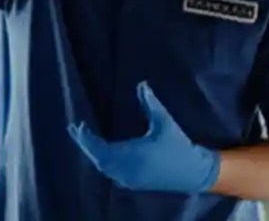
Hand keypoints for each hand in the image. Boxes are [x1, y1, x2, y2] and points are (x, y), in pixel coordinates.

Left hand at [67, 81, 219, 194]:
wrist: (193, 172)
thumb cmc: (179, 145)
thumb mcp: (165, 122)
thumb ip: (151, 103)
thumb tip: (142, 84)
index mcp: (133, 155)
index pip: (101, 149)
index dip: (87, 138)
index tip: (78, 126)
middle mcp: (129, 169)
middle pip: (99, 158)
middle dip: (86, 144)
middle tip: (75, 130)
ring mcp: (131, 179)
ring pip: (104, 167)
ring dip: (93, 153)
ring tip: (84, 139)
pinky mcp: (135, 183)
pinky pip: (112, 173)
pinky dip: (102, 162)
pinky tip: (100, 154)